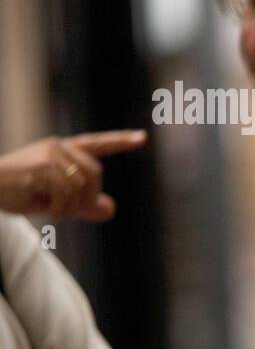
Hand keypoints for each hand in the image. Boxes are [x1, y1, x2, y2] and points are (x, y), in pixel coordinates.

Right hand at [0, 130, 146, 219]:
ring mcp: (49, 155)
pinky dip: (59, 209)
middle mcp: (59, 147)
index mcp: (64, 150)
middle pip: (94, 173)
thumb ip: (83, 205)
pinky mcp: (41, 168)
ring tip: (52, 209)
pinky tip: (46, 209)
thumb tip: (110, 209)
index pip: (97, 143)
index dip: (120, 141)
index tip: (142, 138)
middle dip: (87, 197)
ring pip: (81, 186)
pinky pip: (64, 195)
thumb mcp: (56, 200)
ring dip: (70, 206)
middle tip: (69, 210)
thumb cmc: (19, 192)